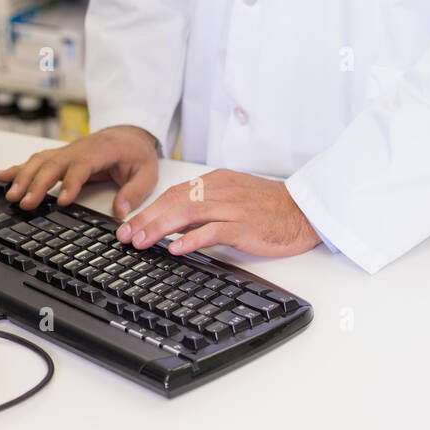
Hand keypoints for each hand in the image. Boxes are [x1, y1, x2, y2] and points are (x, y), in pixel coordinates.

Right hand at [0, 125, 158, 220]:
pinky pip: (36, 160)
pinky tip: (0, 176)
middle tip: (26, 203)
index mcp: (103, 150)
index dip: (71, 182)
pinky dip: (17, 167)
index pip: (83, 165)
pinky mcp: (60, 155)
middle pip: (55, 163)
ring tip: (11, 196)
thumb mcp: (147, 172)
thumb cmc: (137, 152)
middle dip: (38, 183)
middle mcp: (80, 148)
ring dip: (24, 177)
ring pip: (41, 160)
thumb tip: (120, 212)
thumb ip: (134, 192)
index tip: (62, 201)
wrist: (131, 132)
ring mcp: (68, 150)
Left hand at [115, 168, 320, 259]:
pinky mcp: (245, 225)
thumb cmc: (270, 208)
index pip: (175, 193)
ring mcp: (233, 207)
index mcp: (217, 182)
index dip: (149, 209)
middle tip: (125, 236)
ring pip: (188, 212)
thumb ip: (206, 208)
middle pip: (175, 201)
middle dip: (146, 218)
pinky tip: (176, 248)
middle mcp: (221, 190)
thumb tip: (173, 225)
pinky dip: (191, 238)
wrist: (304, 210)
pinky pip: (213, 230)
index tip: (129, 225)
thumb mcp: (234, 199)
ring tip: (141, 242)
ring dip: (160, 227)